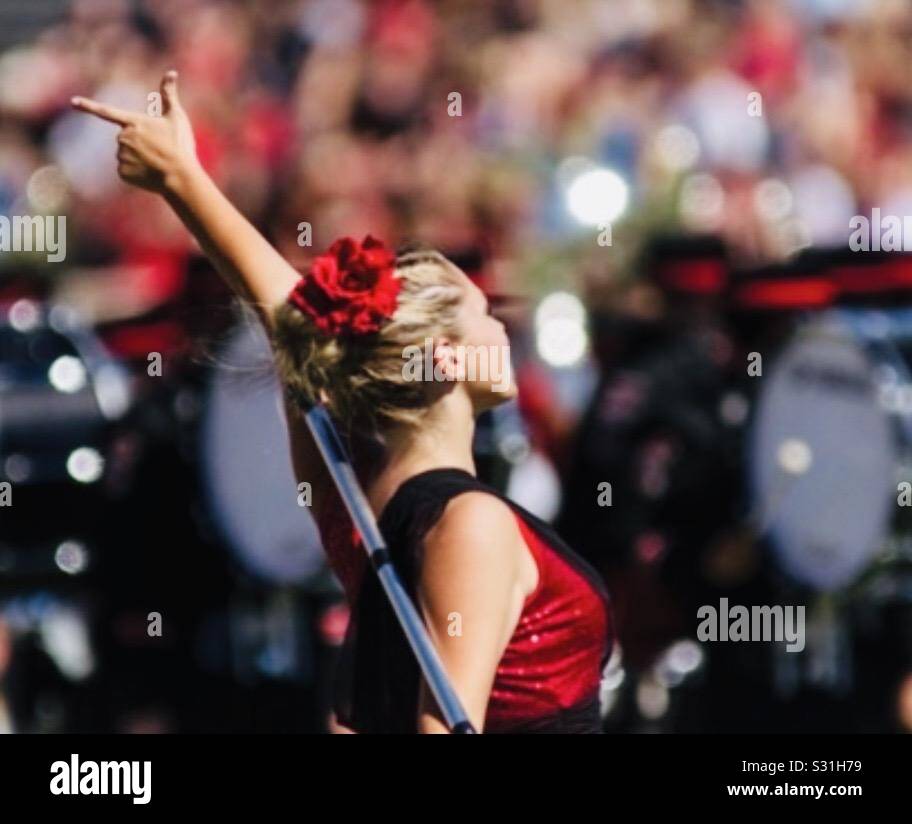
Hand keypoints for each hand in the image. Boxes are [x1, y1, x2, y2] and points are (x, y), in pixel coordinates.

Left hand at [71, 70, 197, 192]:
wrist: (180, 176)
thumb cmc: (180, 145)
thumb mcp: (176, 117)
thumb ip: (169, 95)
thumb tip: (172, 72)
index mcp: (133, 122)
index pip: (106, 112)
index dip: (88, 106)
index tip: (73, 102)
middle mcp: (123, 137)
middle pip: (125, 138)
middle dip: (138, 143)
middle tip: (158, 150)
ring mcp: (121, 156)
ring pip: (126, 155)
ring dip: (138, 158)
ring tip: (156, 162)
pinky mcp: (123, 172)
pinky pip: (127, 170)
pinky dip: (137, 172)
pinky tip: (150, 173)